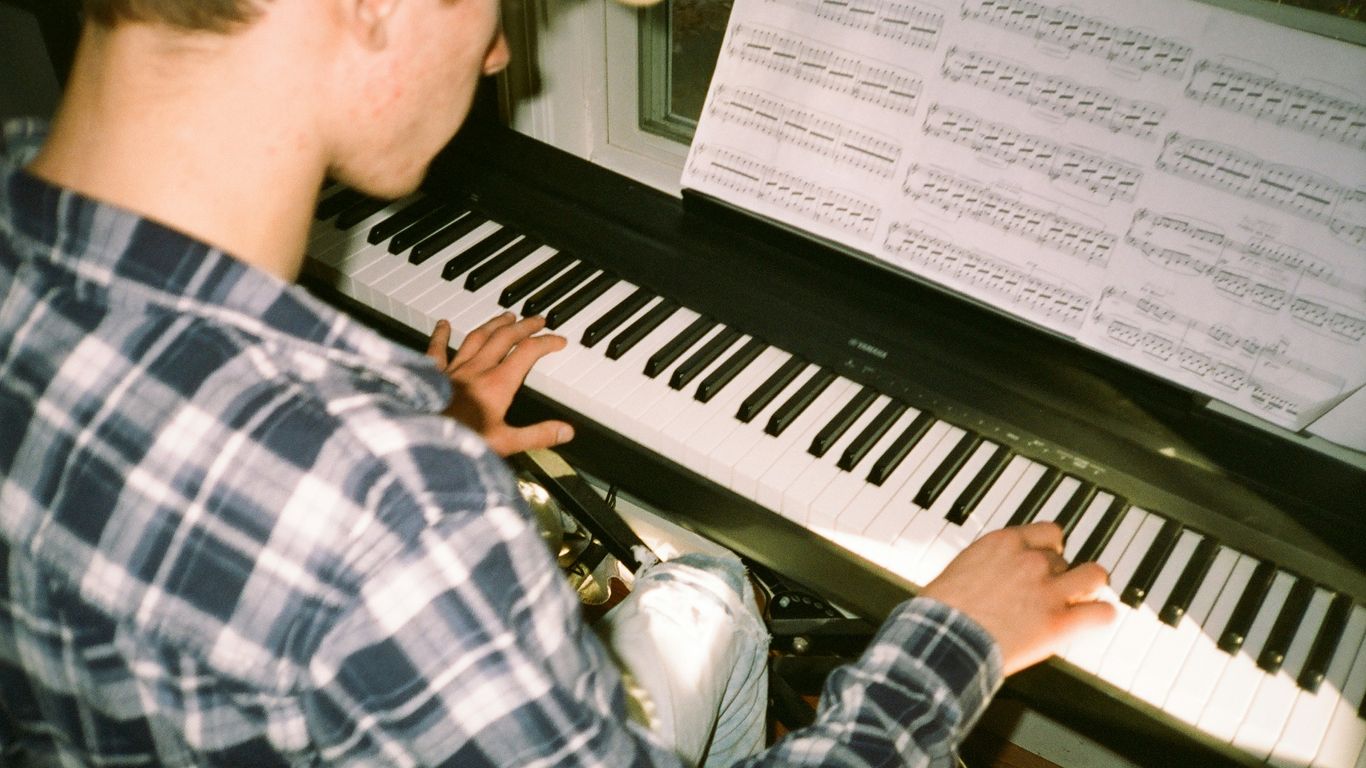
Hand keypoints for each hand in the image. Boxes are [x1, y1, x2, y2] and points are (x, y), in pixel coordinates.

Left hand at [426, 313, 574, 456]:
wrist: (419, 440)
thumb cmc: (459, 443)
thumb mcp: (505, 444)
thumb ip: (537, 435)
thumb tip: (566, 431)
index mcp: (497, 384)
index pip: (527, 353)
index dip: (546, 343)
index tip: (558, 340)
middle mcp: (476, 370)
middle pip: (504, 338)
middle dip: (524, 326)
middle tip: (537, 319)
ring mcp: (453, 370)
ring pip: (476, 338)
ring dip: (494, 324)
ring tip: (505, 316)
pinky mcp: (431, 375)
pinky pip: (437, 349)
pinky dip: (441, 335)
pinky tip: (443, 324)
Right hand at [919, 522, 1115, 675]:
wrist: (942, 637)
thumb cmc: (941, 609)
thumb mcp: (961, 569)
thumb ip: (988, 565)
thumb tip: (992, 574)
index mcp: (1005, 543)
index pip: (1049, 532)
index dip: (1051, 548)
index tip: (1049, 557)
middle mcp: (1032, 561)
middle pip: (1064, 559)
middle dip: (1059, 575)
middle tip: (1051, 591)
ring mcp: (1049, 591)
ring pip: (1094, 576)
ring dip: (1089, 586)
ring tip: (1084, 598)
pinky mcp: (1059, 623)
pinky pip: (1101, 614)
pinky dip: (1102, 616)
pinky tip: (1096, 618)